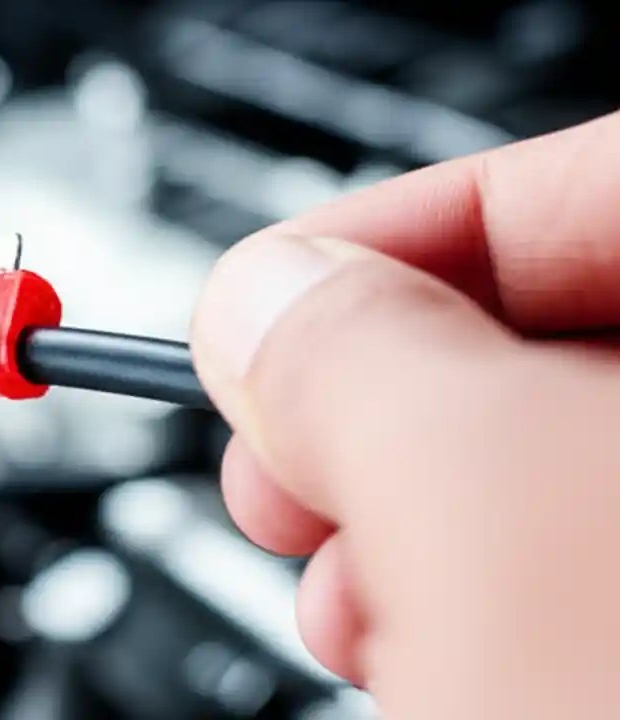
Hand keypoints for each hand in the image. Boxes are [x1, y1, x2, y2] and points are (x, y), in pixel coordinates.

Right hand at [191, 112, 619, 715]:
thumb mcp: (481, 510)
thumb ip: (358, 358)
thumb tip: (262, 299)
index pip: (590, 188)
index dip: (403, 229)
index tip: (272, 293)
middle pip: (544, 330)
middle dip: (375, 390)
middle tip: (279, 455)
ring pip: (535, 459)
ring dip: (392, 504)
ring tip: (333, 587)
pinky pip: (553, 567)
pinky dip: (451, 587)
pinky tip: (402, 637)